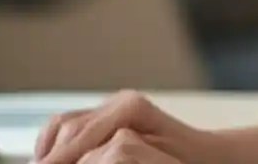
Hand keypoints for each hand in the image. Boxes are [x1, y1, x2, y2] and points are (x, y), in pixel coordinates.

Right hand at [35, 90, 220, 163]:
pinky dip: (56, 144)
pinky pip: (71, 126)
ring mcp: (112, 106)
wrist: (208, 157)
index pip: (80, 134)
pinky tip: (51, 160)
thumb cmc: (189, 162)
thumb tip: (86, 160)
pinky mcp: (107, 116)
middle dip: (51, 156)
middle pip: (68, 128)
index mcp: (130, 108)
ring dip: (49, 151)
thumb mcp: (156, 161)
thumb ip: (116, 157)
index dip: (57, 158)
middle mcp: (119, 101)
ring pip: (64, 124)